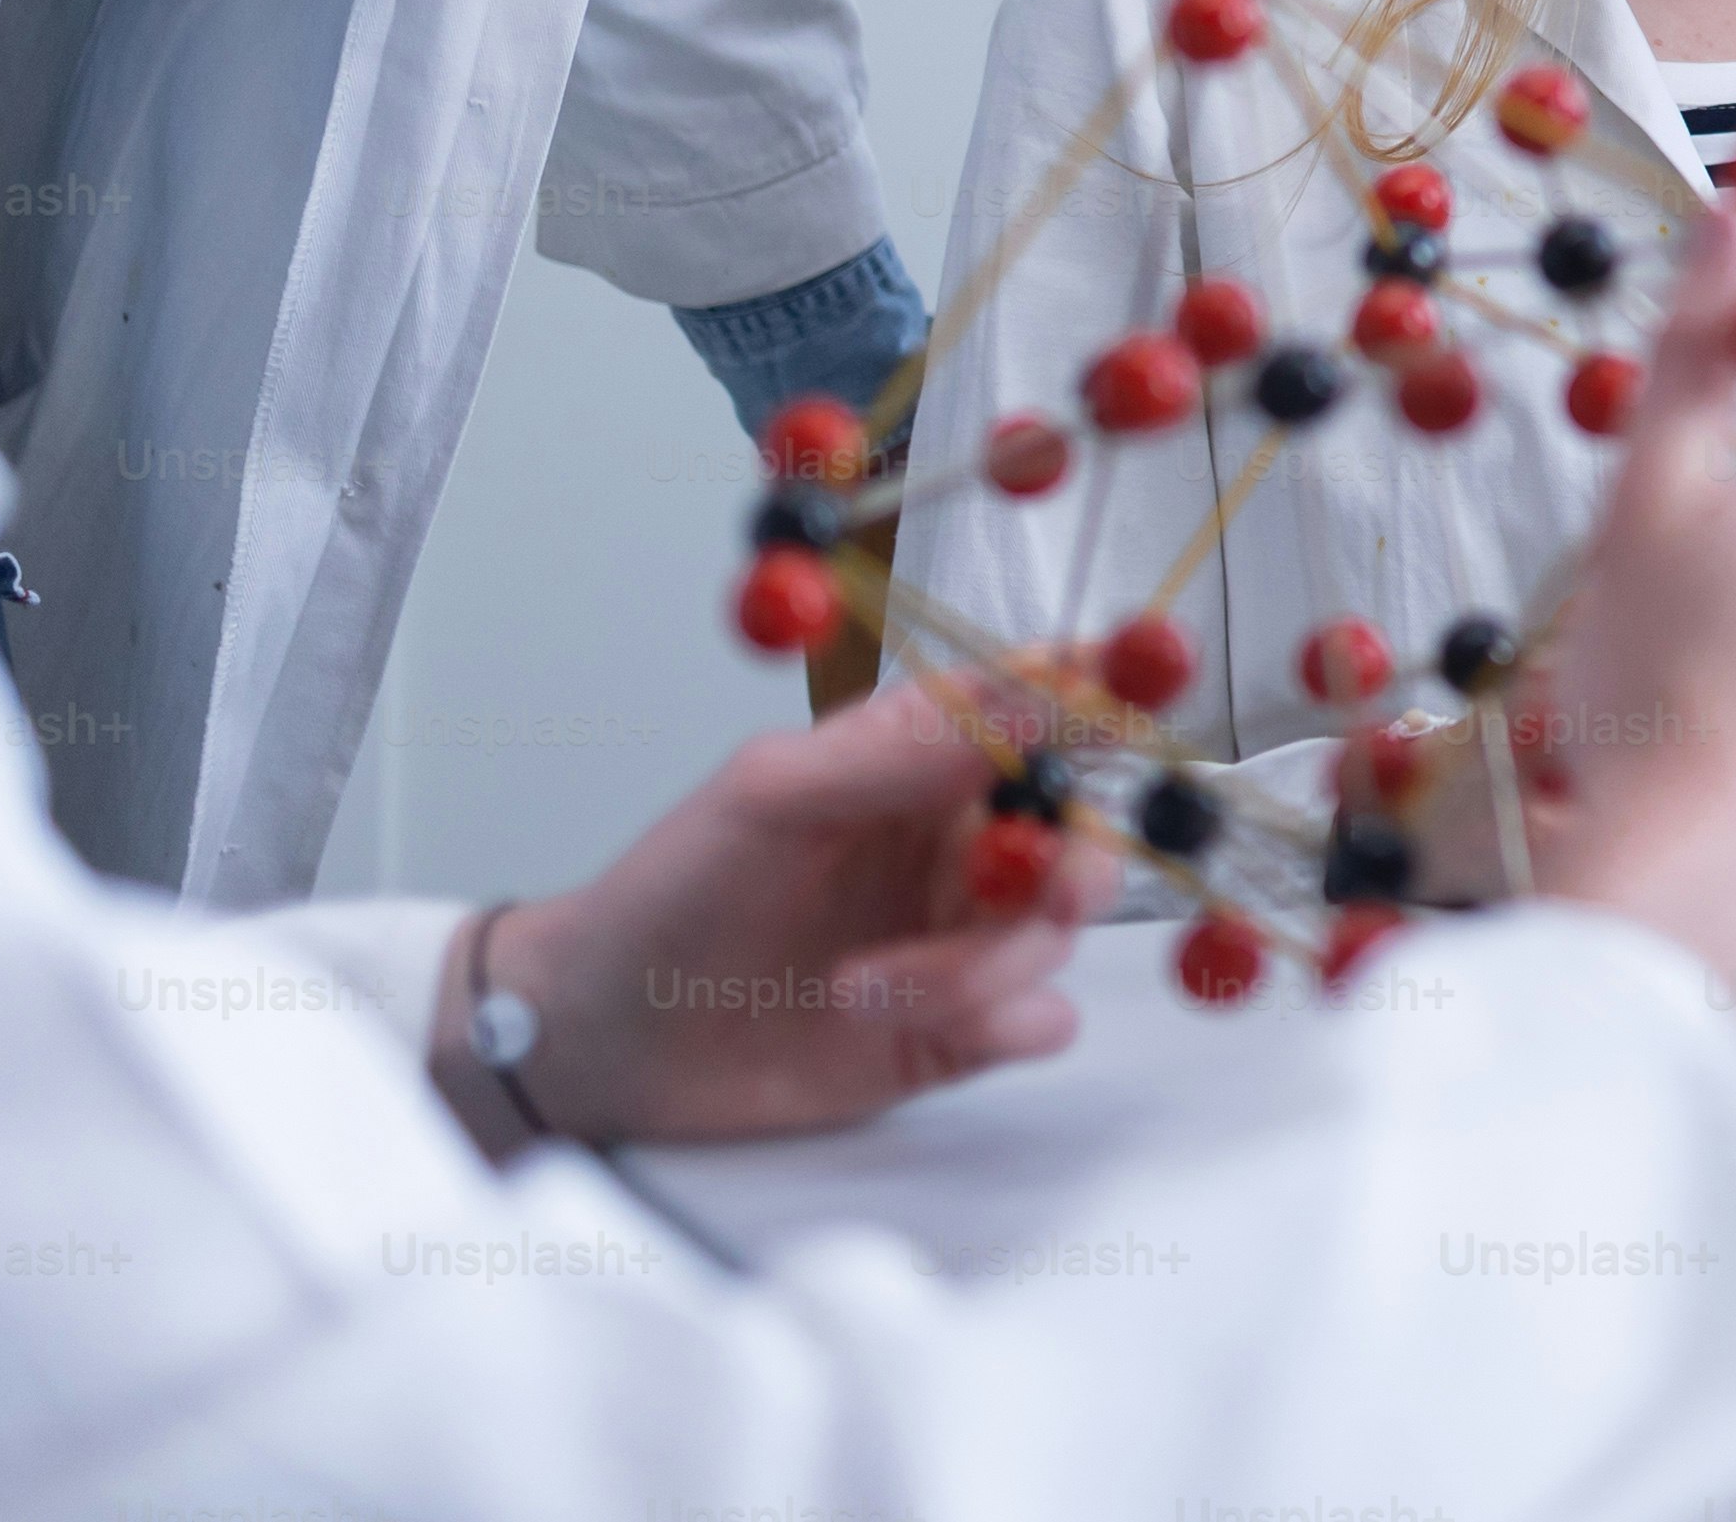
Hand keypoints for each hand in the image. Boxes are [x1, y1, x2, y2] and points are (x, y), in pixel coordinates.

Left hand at [440, 680, 1094, 1155]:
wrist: (602, 1039)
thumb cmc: (669, 889)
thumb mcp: (770, 795)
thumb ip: (903, 750)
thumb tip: (1037, 696)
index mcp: (920, 758)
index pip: (1042, 708)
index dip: (1104, 697)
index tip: (1133, 708)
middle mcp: (956, 840)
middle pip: (1082, 833)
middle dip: (1077, 864)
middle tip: (1041, 893)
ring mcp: (959, 936)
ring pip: (1056, 937)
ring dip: (986, 963)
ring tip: (867, 984)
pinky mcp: (954, 1029)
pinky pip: (1040, 1022)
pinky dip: (1016, 1022)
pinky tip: (947, 1029)